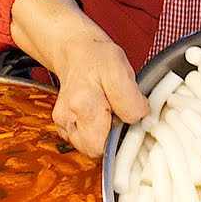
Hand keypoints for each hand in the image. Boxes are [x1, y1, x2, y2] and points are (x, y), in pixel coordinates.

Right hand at [9, 0, 147, 159]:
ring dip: (102, 137)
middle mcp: (69, 116)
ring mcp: (63, 122)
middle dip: (112, 139)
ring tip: (107, 113)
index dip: (125, 132)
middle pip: (97, 151)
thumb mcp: (121, 69)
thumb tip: (139, 122)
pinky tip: (97, 116)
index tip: (130, 115)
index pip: (110, 142)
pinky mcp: (62, 126)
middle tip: (118, 115)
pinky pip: (83, 143)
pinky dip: (93, 135)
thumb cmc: (98, 58)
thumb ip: (131, 99)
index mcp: (85, 103)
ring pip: (90, 149)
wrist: (74, 50)